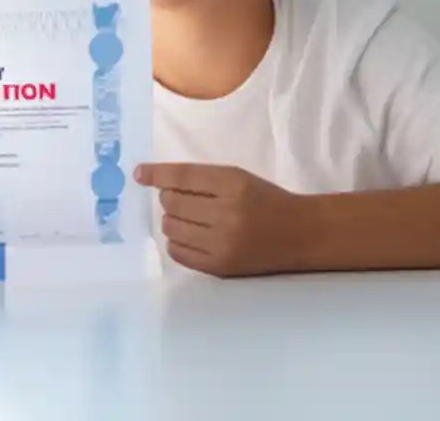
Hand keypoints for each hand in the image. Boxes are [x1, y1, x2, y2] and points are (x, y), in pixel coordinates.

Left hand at [136, 163, 315, 277]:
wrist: (300, 234)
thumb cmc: (265, 201)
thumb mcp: (239, 179)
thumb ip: (201, 180)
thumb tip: (158, 183)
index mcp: (234, 184)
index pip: (183, 177)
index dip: (157, 174)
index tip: (139, 173)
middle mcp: (227, 214)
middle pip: (173, 203)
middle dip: (170, 198)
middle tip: (181, 200)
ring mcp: (222, 244)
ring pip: (172, 227)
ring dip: (171, 220)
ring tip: (188, 218)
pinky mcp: (220, 267)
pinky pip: (179, 253)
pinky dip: (176, 241)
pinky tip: (189, 236)